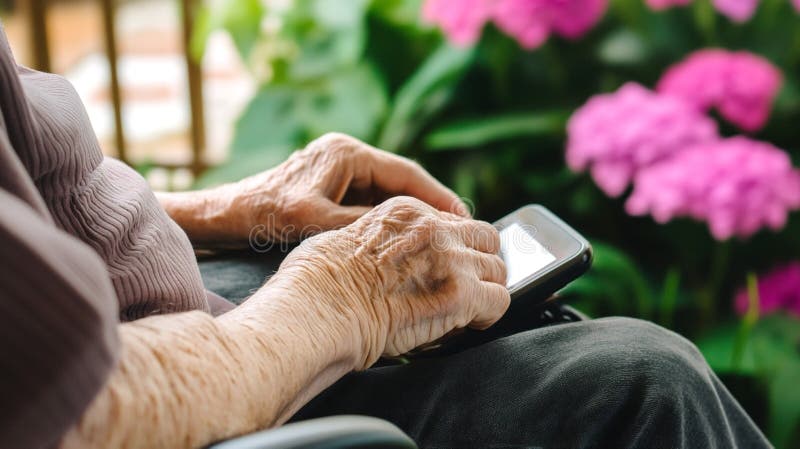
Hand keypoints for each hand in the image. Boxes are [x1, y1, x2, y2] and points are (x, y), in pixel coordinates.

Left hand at [221, 133, 469, 241]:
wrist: (228, 215)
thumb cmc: (265, 215)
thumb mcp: (317, 222)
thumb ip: (363, 224)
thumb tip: (410, 232)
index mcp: (346, 153)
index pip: (404, 173)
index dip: (436, 196)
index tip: (462, 217)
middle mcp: (346, 155)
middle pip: (400, 181)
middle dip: (428, 205)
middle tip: (459, 230)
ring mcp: (339, 169)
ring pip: (387, 192)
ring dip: (410, 213)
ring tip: (439, 238)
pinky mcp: (333, 185)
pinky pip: (370, 201)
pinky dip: (388, 218)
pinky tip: (405, 238)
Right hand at [268, 196, 508, 368]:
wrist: (318, 309)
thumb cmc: (315, 284)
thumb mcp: (343, 238)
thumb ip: (376, 240)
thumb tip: (382, 260)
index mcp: (405, 210)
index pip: (454, 221)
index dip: (457, 246)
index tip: (451, 265)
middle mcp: (434, 228)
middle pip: (485, 238)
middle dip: (479, 263)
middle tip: (467, 287)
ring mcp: (451, 259)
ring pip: (497, 270)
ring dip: (485, 290)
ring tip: (467, 310)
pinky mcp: (461, 295)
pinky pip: (499, 301)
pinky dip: (489, 315)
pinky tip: (468, 324)